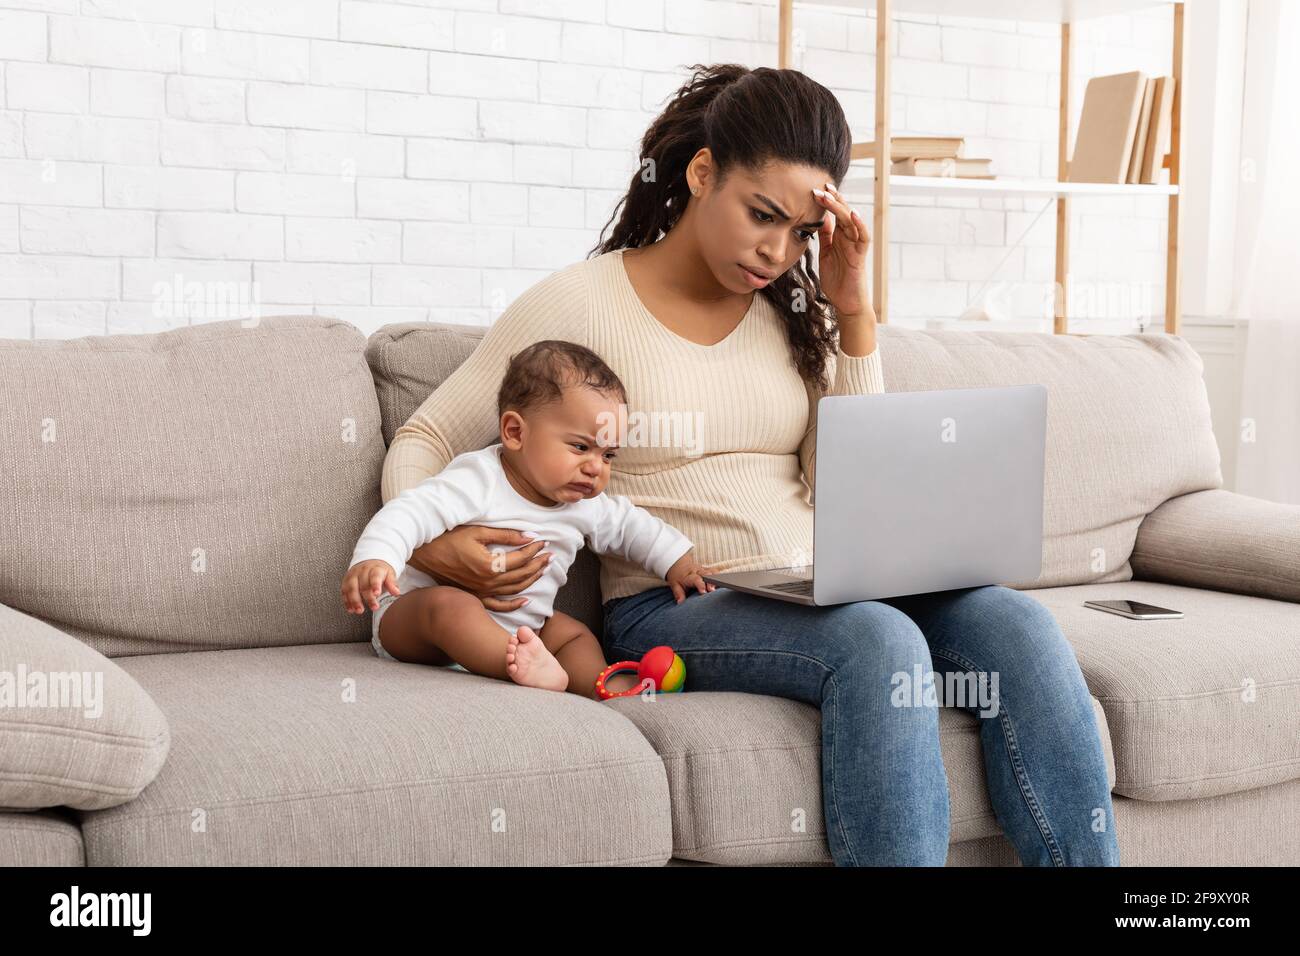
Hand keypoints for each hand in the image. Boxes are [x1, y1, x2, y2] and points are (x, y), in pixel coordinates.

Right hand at [341, 560, 398, 613]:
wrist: (369, 561)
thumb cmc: (380, 570)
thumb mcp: (389, 574)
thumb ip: (392, 583)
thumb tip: (396, 592)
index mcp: (375, 569)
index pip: (375, 576)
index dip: (375, 585)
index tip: (377, 593)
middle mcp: (362, 571)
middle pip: (363, 584)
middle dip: (368, 597)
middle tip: (374, 607)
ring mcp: (353, 575)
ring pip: (351, 588)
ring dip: (354, 601)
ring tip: (359, 610)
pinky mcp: (346, 581)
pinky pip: (344, 591)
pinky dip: (347, 601)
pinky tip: (351, 609)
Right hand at [407, 525, 551, 612]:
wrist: (424, 554)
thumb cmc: (449, 539)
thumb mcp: (478, 532)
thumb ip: (506, 535)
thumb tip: (530, 536)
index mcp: (489, 565)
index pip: (521, 558)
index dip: (534, 549)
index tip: (544, 542)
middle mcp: (487, 583)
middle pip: (521, 575)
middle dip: (538, 564)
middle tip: (551, 555)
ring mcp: (481, 592)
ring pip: (514, 590)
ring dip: (532, 580)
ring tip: (544, 569)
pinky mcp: (475, 597)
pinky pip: (498, 605)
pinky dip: (514, 605)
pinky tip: (525, 600)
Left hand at [665, 549, 718, 604]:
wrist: (679, 565)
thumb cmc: (678, 577)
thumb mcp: (675, 585)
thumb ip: (679, 593)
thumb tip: (680, 602)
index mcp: (689, 575)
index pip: (696, 579)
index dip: (700, 585)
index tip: (703, 592)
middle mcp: (698, 571)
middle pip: (707, 574)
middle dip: (712, 582)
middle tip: (713, 590)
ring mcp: (705, 570)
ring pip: (714, 572)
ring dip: (718, 579)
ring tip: (723, 587)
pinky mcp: (710, 571)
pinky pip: (717, 573)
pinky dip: (722, 578)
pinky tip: (725, 585)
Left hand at [812, 181, 872, 321]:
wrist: (846, 302)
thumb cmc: (837, 279)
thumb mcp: (825, 254)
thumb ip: (825, 237)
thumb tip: (819, 220)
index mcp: (839, 237)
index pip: (834, 214)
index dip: (827, 201)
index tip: (815, 189)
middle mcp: (849, 238)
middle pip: (842, 213)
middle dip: (832, 200)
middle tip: (820, 188)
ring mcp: (856, 245)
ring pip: (851, 221)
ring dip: (841, 207)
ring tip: (831, 195)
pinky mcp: (861, 255)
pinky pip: (863, 237)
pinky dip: (859, 224)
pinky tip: (853, 213)